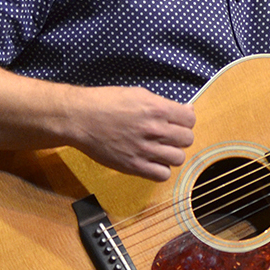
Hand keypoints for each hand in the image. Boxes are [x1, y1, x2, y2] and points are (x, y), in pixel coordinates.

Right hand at [70, 86, 196, 180]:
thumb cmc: (106, 102)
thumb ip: (163, 103)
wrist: (80, 118)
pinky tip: (152, 162)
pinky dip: (161, 170)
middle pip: (187, 139)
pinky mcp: (134, 166)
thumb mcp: (139, 94)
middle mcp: (155, 129)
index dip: (185, 121)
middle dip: (180, 137)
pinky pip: (162, 174)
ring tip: (160, 149)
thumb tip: (186, 110)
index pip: (190, 120)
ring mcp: (145, 149)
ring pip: (178, 158)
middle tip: (168, 136)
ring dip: (172, 154)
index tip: (177, 122)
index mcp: (158, 109)